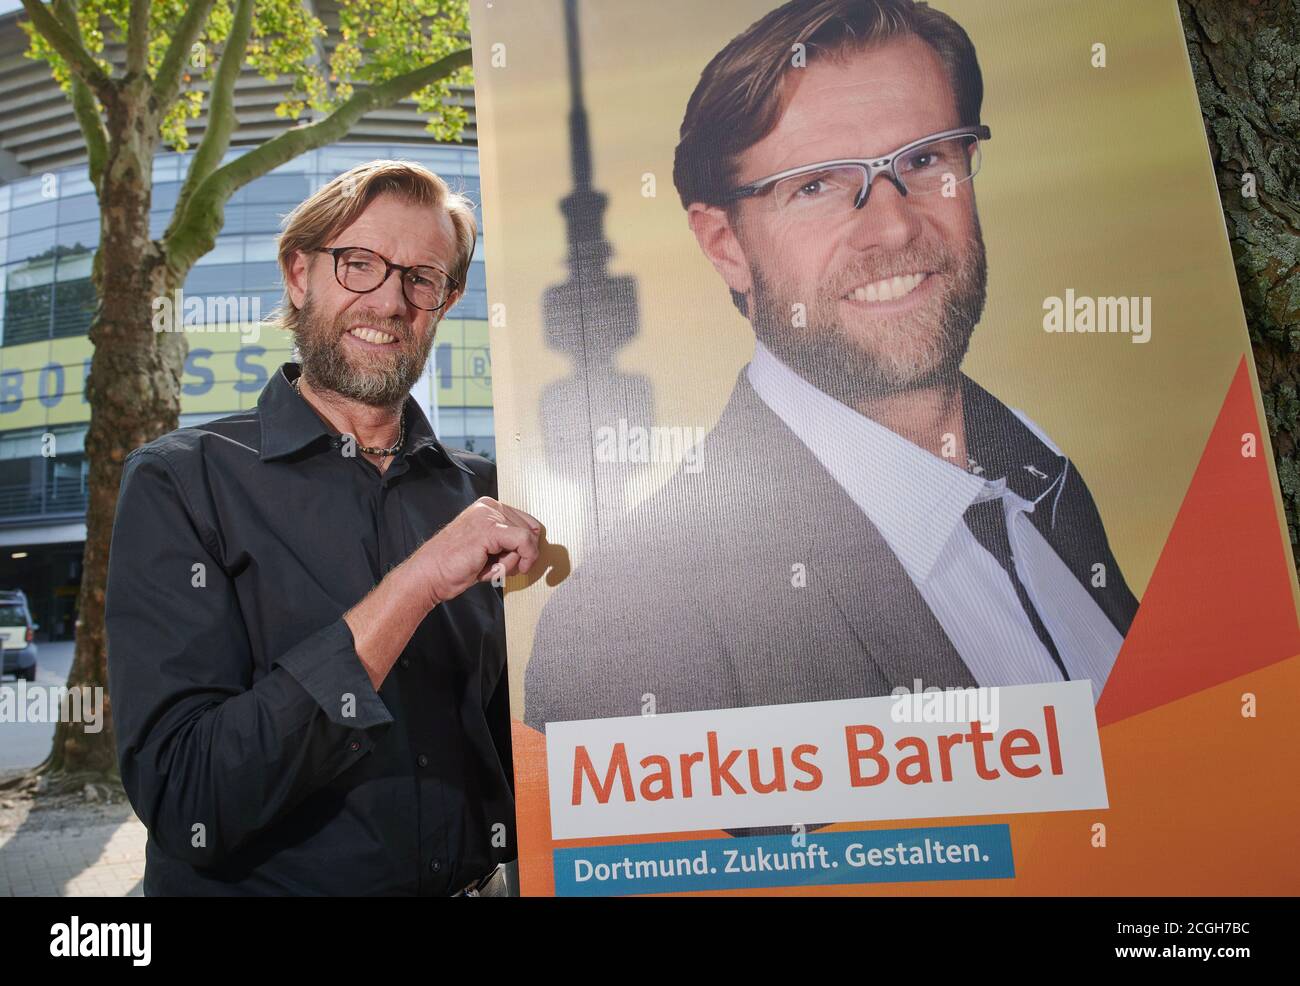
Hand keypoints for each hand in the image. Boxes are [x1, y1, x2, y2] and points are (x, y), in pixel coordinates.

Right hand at [416, 497, 541, 604]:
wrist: (429, 575)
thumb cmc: (454, 566)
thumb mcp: (488, 549)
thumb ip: (509, 542)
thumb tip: (535, 545)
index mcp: (488, 507)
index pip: (527, 522)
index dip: (526, 547)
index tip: (514, 562)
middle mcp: (489, 506)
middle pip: (530, 530)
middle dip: (519, 554)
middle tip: (495, 566)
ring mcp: (488, 515)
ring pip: (527, 538)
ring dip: (513, 561)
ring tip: (487, 567)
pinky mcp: (489, 529)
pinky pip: (523, 542)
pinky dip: (519, 559)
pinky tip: (499, 569)